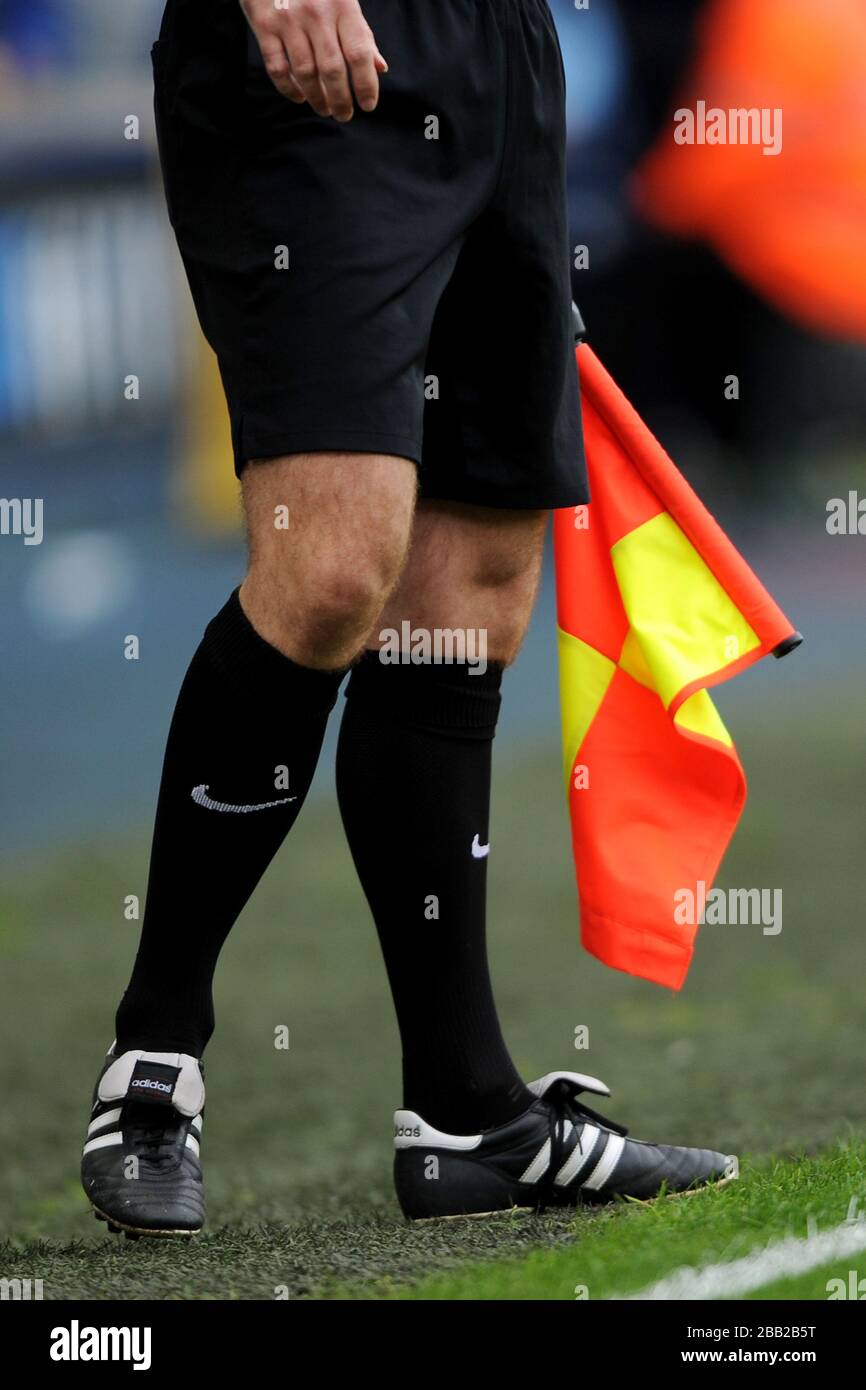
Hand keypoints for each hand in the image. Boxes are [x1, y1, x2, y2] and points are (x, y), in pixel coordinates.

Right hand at [241, 0, 387, 119]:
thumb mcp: (344, 0)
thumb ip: (361, 33)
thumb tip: (379, 68)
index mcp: (343, 6)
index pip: (359, 54)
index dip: (366, 84)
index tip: (368, 104)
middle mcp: (317, 14)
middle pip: (333, 70)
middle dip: (341, 100)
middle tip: (345, 115)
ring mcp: (289, 21)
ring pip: (306, 73)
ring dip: (317, 98)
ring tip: (325, 109)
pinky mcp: (265, 26)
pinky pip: (278, 67)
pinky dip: (289, 88)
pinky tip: (300, 97)